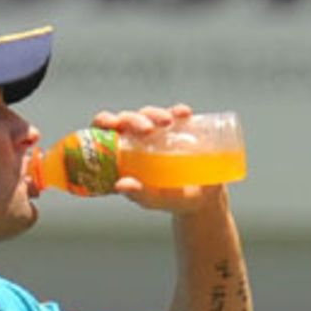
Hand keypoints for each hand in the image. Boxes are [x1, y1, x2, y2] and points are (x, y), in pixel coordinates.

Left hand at [93, 104, 224, 216]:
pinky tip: (183, 114)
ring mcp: (155, 134)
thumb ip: (140, 195)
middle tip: (147, 130)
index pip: (104, 135)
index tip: (112, 123)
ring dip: (154, 114)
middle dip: (133, 119)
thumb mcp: (158, 199)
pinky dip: (177, 111)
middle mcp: (136, 144)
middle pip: (125, 121)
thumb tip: (120, 184)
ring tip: (168, 123)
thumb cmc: (177, 200)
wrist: (206, 195)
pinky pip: (173, 114)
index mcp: (123, 161)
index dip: (103, 123)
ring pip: (147, 115)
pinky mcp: (175, 127)